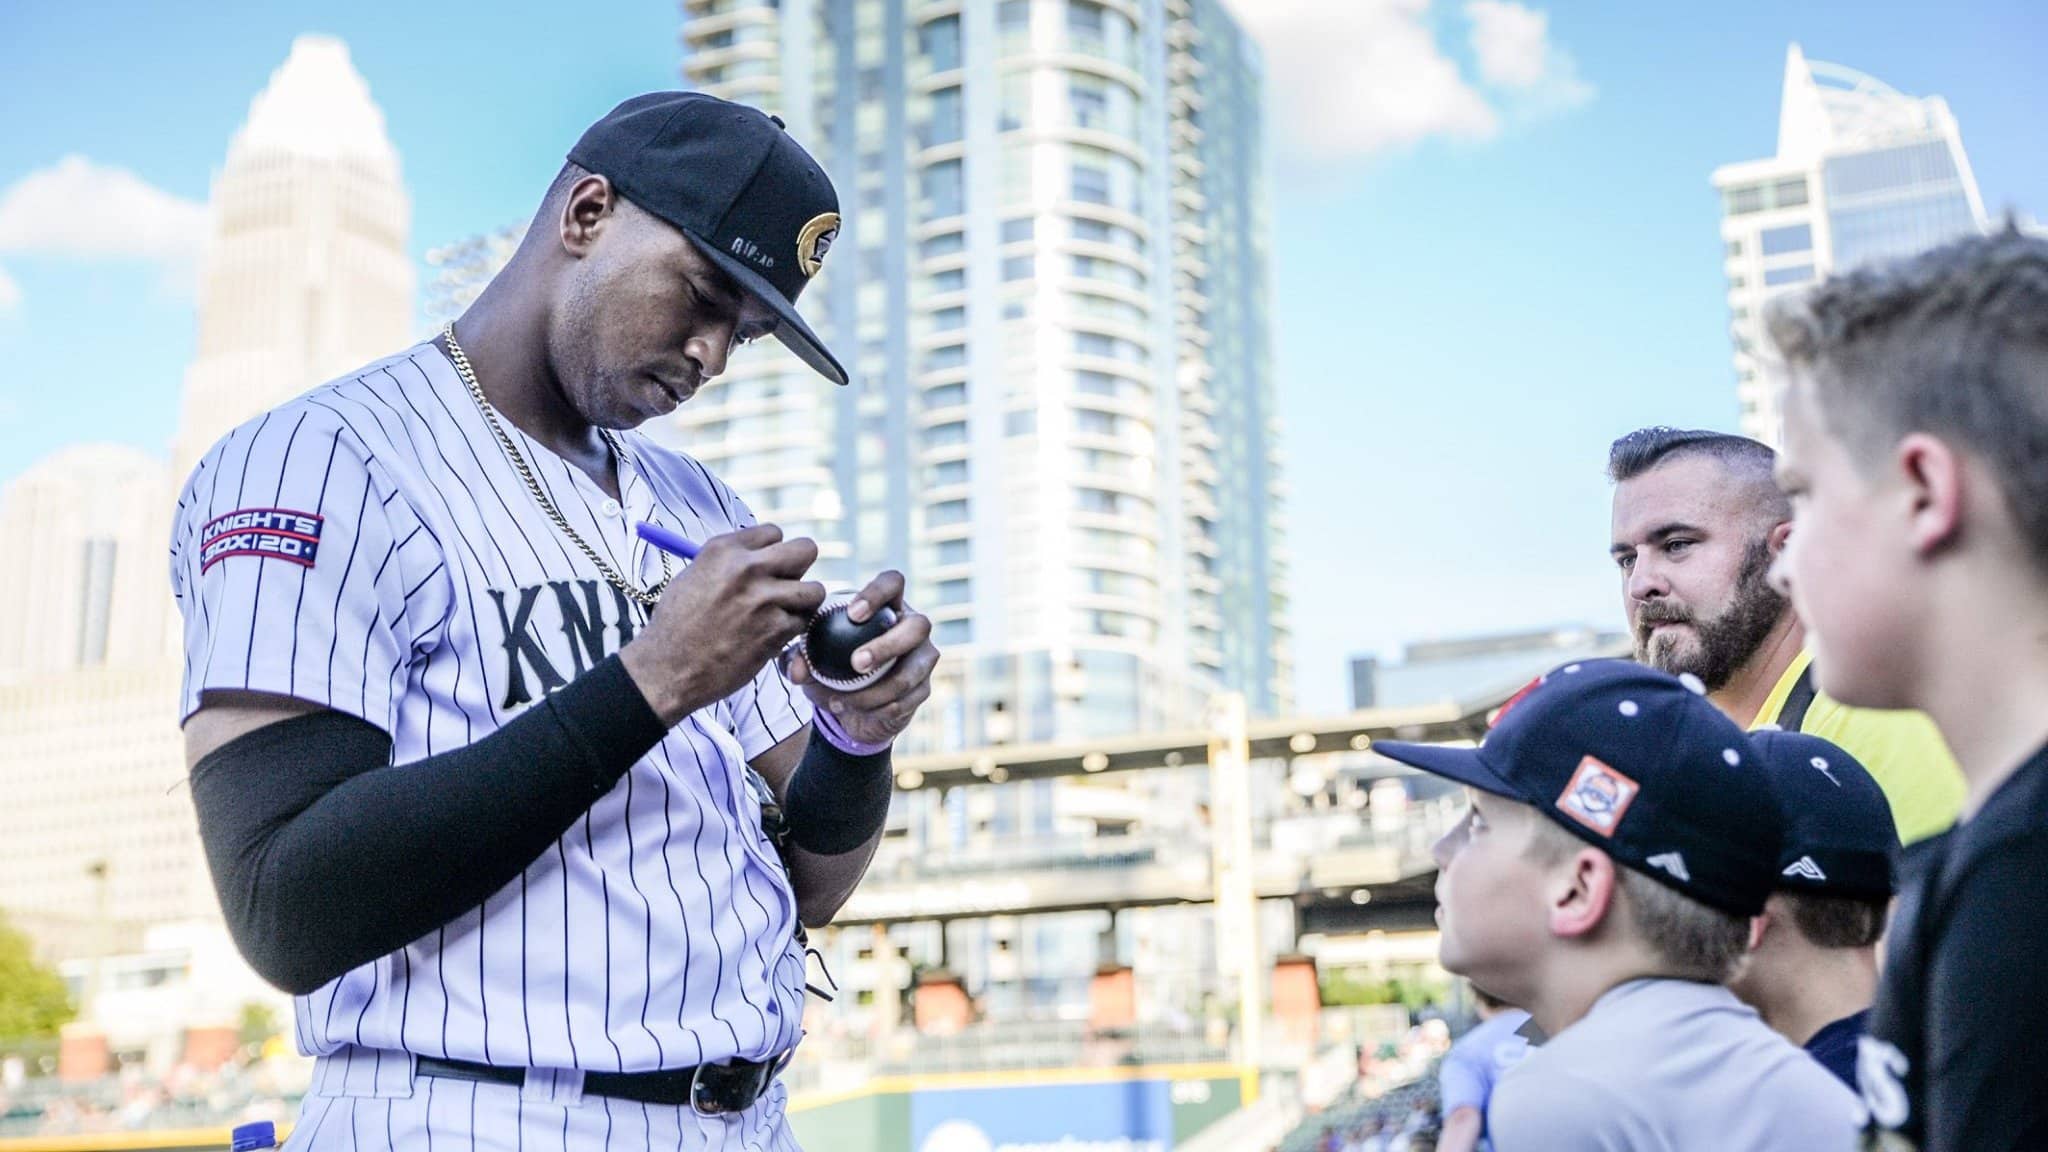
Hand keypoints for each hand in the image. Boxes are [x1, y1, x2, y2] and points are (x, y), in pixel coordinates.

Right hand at [621, 524, 825, 723]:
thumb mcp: (693, 576)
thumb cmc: (675, 624)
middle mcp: (747, 569)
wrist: (667, 667)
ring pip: (814, 590)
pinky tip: (772, 635)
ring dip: (803, 602)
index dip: (773, 551)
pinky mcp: (775, 631)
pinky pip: (803, 622)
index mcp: (724, 550)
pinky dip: (792, 630)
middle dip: (800, 567)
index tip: (766, 566)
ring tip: (783, 612)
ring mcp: (764, 600)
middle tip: (786, 584)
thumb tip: (758, 555)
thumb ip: (729, 562)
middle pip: (805, 550)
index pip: (774, 532)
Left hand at [784, 570, 938, 746]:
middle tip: (857, 663)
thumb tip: (797, 669)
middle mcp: (913, 627)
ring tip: (841, 699)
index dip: (877, 594)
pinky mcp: (923, 689)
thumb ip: (798, 659)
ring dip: (877, 689)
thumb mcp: (810, 661)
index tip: (852, 614)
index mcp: (887, 605)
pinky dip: (876, 709)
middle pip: (918, 626)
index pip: (893, 583)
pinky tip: (851, 711)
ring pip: (913, 670)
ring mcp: (923, 658)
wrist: (850, 708)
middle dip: (888, 645)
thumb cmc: (832, 668)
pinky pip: (906, 700)